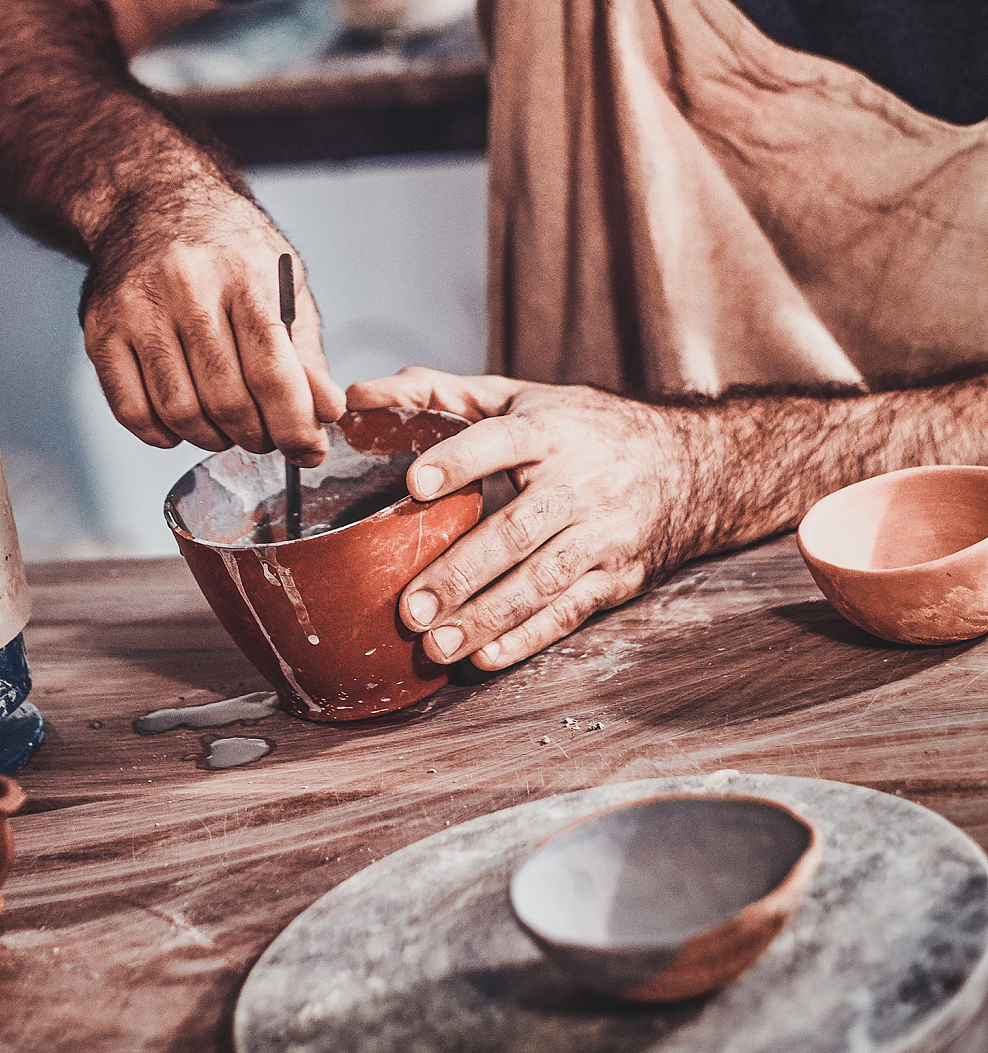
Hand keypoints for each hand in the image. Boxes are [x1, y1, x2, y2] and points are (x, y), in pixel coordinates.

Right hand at [84, 191, 344, 461]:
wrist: (151, 199)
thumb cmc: (227, 245)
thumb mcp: (282, 281)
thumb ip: (305, 350)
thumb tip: (327, 411)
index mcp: (245, 273)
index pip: (272, 371)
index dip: (294, 425)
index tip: (308, 451)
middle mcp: (188, 287)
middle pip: (227, 399)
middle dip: (256, 436)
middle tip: (266, 437)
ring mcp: (138, 309)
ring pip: (179, 411)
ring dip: (211, 438)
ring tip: (227, 430)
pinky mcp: (100, 329)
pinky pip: (130, 409)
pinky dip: (161, 433)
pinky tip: (180, 425)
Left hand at [346, 366, 703, 667]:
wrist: (691, 467)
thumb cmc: (584, 430)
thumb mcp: (523, 398)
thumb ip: (443, 396)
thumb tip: (361, 397)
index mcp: (550, 430)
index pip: (501, 441)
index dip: (460, 460)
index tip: (415, 483)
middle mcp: (581, 482)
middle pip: (518, 529)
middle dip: (462, 572)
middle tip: (410, 606)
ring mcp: (604, 534)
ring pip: (542, 580)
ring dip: (487, 617)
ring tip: (435, 644)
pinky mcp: (620, 576)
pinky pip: (571, 611)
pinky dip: (527, 637)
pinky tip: (486, 656)